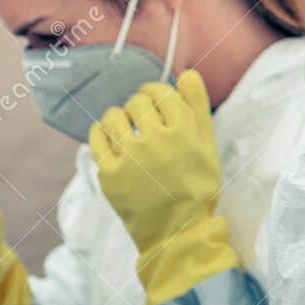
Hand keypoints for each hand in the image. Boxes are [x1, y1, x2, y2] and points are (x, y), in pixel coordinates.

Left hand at [91, 70, 239, 304]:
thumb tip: (187, 72)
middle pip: (136, 102)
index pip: (160, 91)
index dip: (154, 92)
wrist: (177, 231)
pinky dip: (100, 132)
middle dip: (138, 106)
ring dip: (119, 118)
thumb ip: (198, 107)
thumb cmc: (196, 186)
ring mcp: (130, 158)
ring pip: (114, 116)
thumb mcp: (207, 146)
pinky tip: (109, 139)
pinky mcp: (109, 174)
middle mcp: (156, 140)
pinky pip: (96, 138)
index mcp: (184, 131)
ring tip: (126, 130)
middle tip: (142, 122)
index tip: (152, 101)